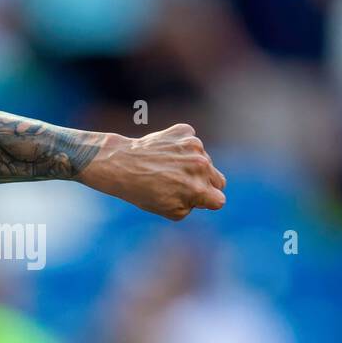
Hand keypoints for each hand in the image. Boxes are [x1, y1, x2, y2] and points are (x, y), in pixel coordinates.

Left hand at [81, 124, 225, 219]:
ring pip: (206, 160)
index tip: (195, 199)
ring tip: (169, 168)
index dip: (207, 202)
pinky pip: (193, 142)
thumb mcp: (172, 211)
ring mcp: (194, 146)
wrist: (121, 164)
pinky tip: (166, 154)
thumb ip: (194, 205)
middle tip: (183, 185)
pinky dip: (183, 148)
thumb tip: (204, 196)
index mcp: (199, 189)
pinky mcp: (185, 131)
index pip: (219, 199)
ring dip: (193, 165)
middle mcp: (201, 166)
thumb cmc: (144, 192)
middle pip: (218, 179)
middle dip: (205, 184)